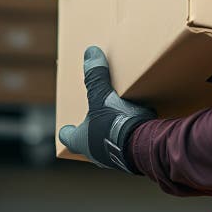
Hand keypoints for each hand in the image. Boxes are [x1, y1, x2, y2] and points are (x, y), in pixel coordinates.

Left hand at [58, 46, 155, 171]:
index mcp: (82, 141)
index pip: (68, 138)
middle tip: (96, 117)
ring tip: (119, 120)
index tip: (68, 125)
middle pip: (87, 142)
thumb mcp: (102, 96)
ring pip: (107, 147)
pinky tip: (136, 127)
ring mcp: (114, 159)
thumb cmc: (115, 123)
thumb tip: (89, 52)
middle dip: (91, 130)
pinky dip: (128, 139)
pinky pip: (126, 148)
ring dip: (110, 135)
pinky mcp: (131, 159)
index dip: (68, 130)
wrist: (144, 146)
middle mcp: (95, 154)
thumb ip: (96, 77)